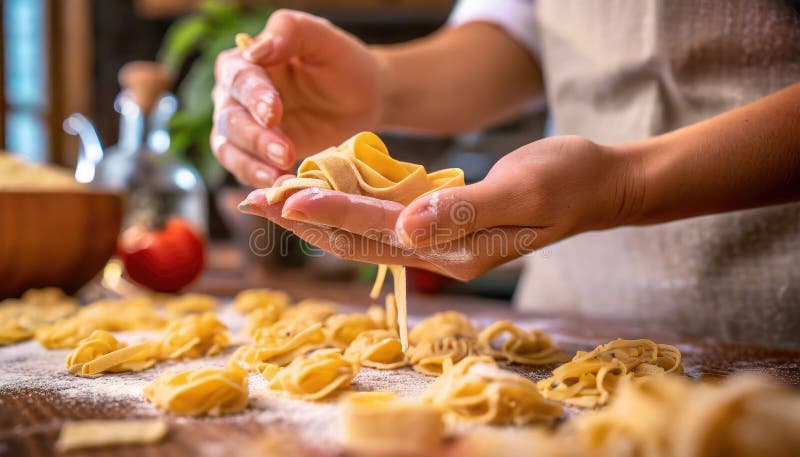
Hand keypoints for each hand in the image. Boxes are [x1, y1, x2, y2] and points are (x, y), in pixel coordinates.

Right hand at [212, 9, 382, 185]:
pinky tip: (279, 184)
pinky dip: (257, 179)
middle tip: (285, 152)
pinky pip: (243, 169)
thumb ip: (289, 32)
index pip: (239, 78)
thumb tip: (253, 50)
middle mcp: (235, 94)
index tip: (273, 114)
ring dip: (250, 163)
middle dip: (255, 137)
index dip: (254, 97)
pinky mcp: (256, 155)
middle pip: (229, 118)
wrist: (362, 99)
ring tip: (279, 175)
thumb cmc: (341, 63)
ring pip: (228, 147)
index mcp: (246, 61)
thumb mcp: (322, 38)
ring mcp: (242, 127)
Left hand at [238, 136, 641, 279]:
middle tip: (249, 200)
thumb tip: (405, 228)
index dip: (327, 212)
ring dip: (317, 214)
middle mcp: (440, 252)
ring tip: (272, 199)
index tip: (281, 196)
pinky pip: (386, 216)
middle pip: (357, 238)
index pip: (376, 231)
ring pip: (365, 229)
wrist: (597, 183)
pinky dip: (349, 203)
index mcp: (454, 250)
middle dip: (303, 220)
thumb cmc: (567, 182)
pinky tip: (326, 192)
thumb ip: (463, 212)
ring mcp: (440, 239)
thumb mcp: (522, 194)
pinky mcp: (443, 221)